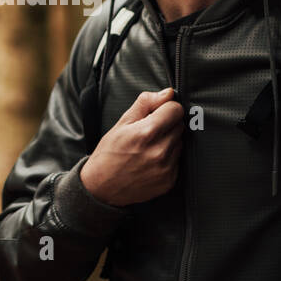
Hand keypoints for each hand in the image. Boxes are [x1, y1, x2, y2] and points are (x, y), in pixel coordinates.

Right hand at [80, 87, 183, 206]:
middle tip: (148, 133)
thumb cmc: (108, 154)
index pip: (176, 109)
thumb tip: (168, 93)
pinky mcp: (169, 181)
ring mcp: (166, 168)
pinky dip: (168, 158)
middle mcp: (159, 151)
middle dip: (167, 125)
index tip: (157, 113)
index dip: (166, 108)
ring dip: (169, 142)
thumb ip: (146, 103)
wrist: (101, 187)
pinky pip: (178, 161)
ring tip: (149, 148)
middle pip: (179, 125)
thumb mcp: (121, 123)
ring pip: (180, 143)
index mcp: (146, 133)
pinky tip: (151, 161)